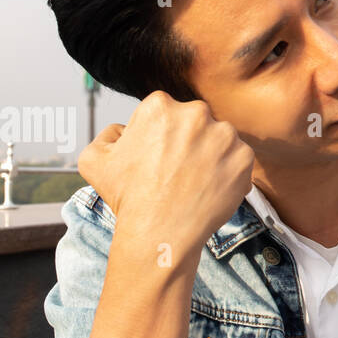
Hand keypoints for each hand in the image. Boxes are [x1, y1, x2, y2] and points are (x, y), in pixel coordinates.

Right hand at [76, 90, 255, 259]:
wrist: (160, 232)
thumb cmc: (127, 198)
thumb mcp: (94, 159)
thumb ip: (108, 133)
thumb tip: (125, 129)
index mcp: (160, 105)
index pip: (167, 114)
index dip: (161, 137)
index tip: (159, 158)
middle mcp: (195, 112)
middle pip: (195, 124)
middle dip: (189, 143)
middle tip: (178, 172)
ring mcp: (224, 135)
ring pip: (219, 140)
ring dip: (211, 156)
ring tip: (194, 183)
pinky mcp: (243, 158)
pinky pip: (239, 160)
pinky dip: (229, 174)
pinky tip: (210, 190)